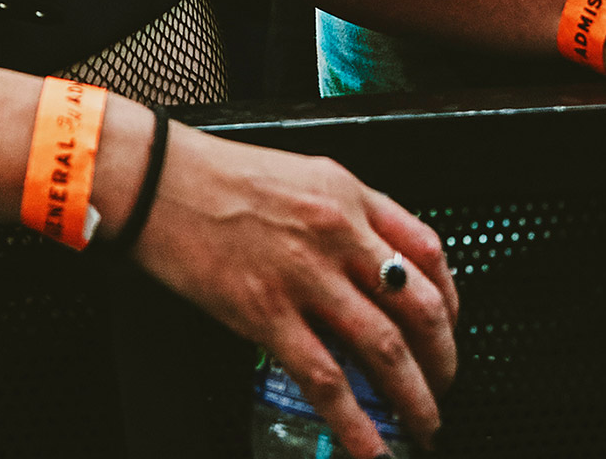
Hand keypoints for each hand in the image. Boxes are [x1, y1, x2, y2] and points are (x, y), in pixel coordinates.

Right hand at [126, 119, 457, 457]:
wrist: (154, 179)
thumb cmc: (216, 174)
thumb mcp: (297, 175)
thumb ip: (342, 215)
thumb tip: (373, 268)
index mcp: (346, 194)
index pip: (429, 252)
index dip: (451, 301)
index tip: (450, 327)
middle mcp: (337, 233)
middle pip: (421, 307)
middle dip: (444, 360)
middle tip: (443, 386)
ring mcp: (304, 276)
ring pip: (387, 350)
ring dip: (416, 399)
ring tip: (423, 425)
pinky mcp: (267, 313)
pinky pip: (327, 382)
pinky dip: (358, 425)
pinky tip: (372, 449)